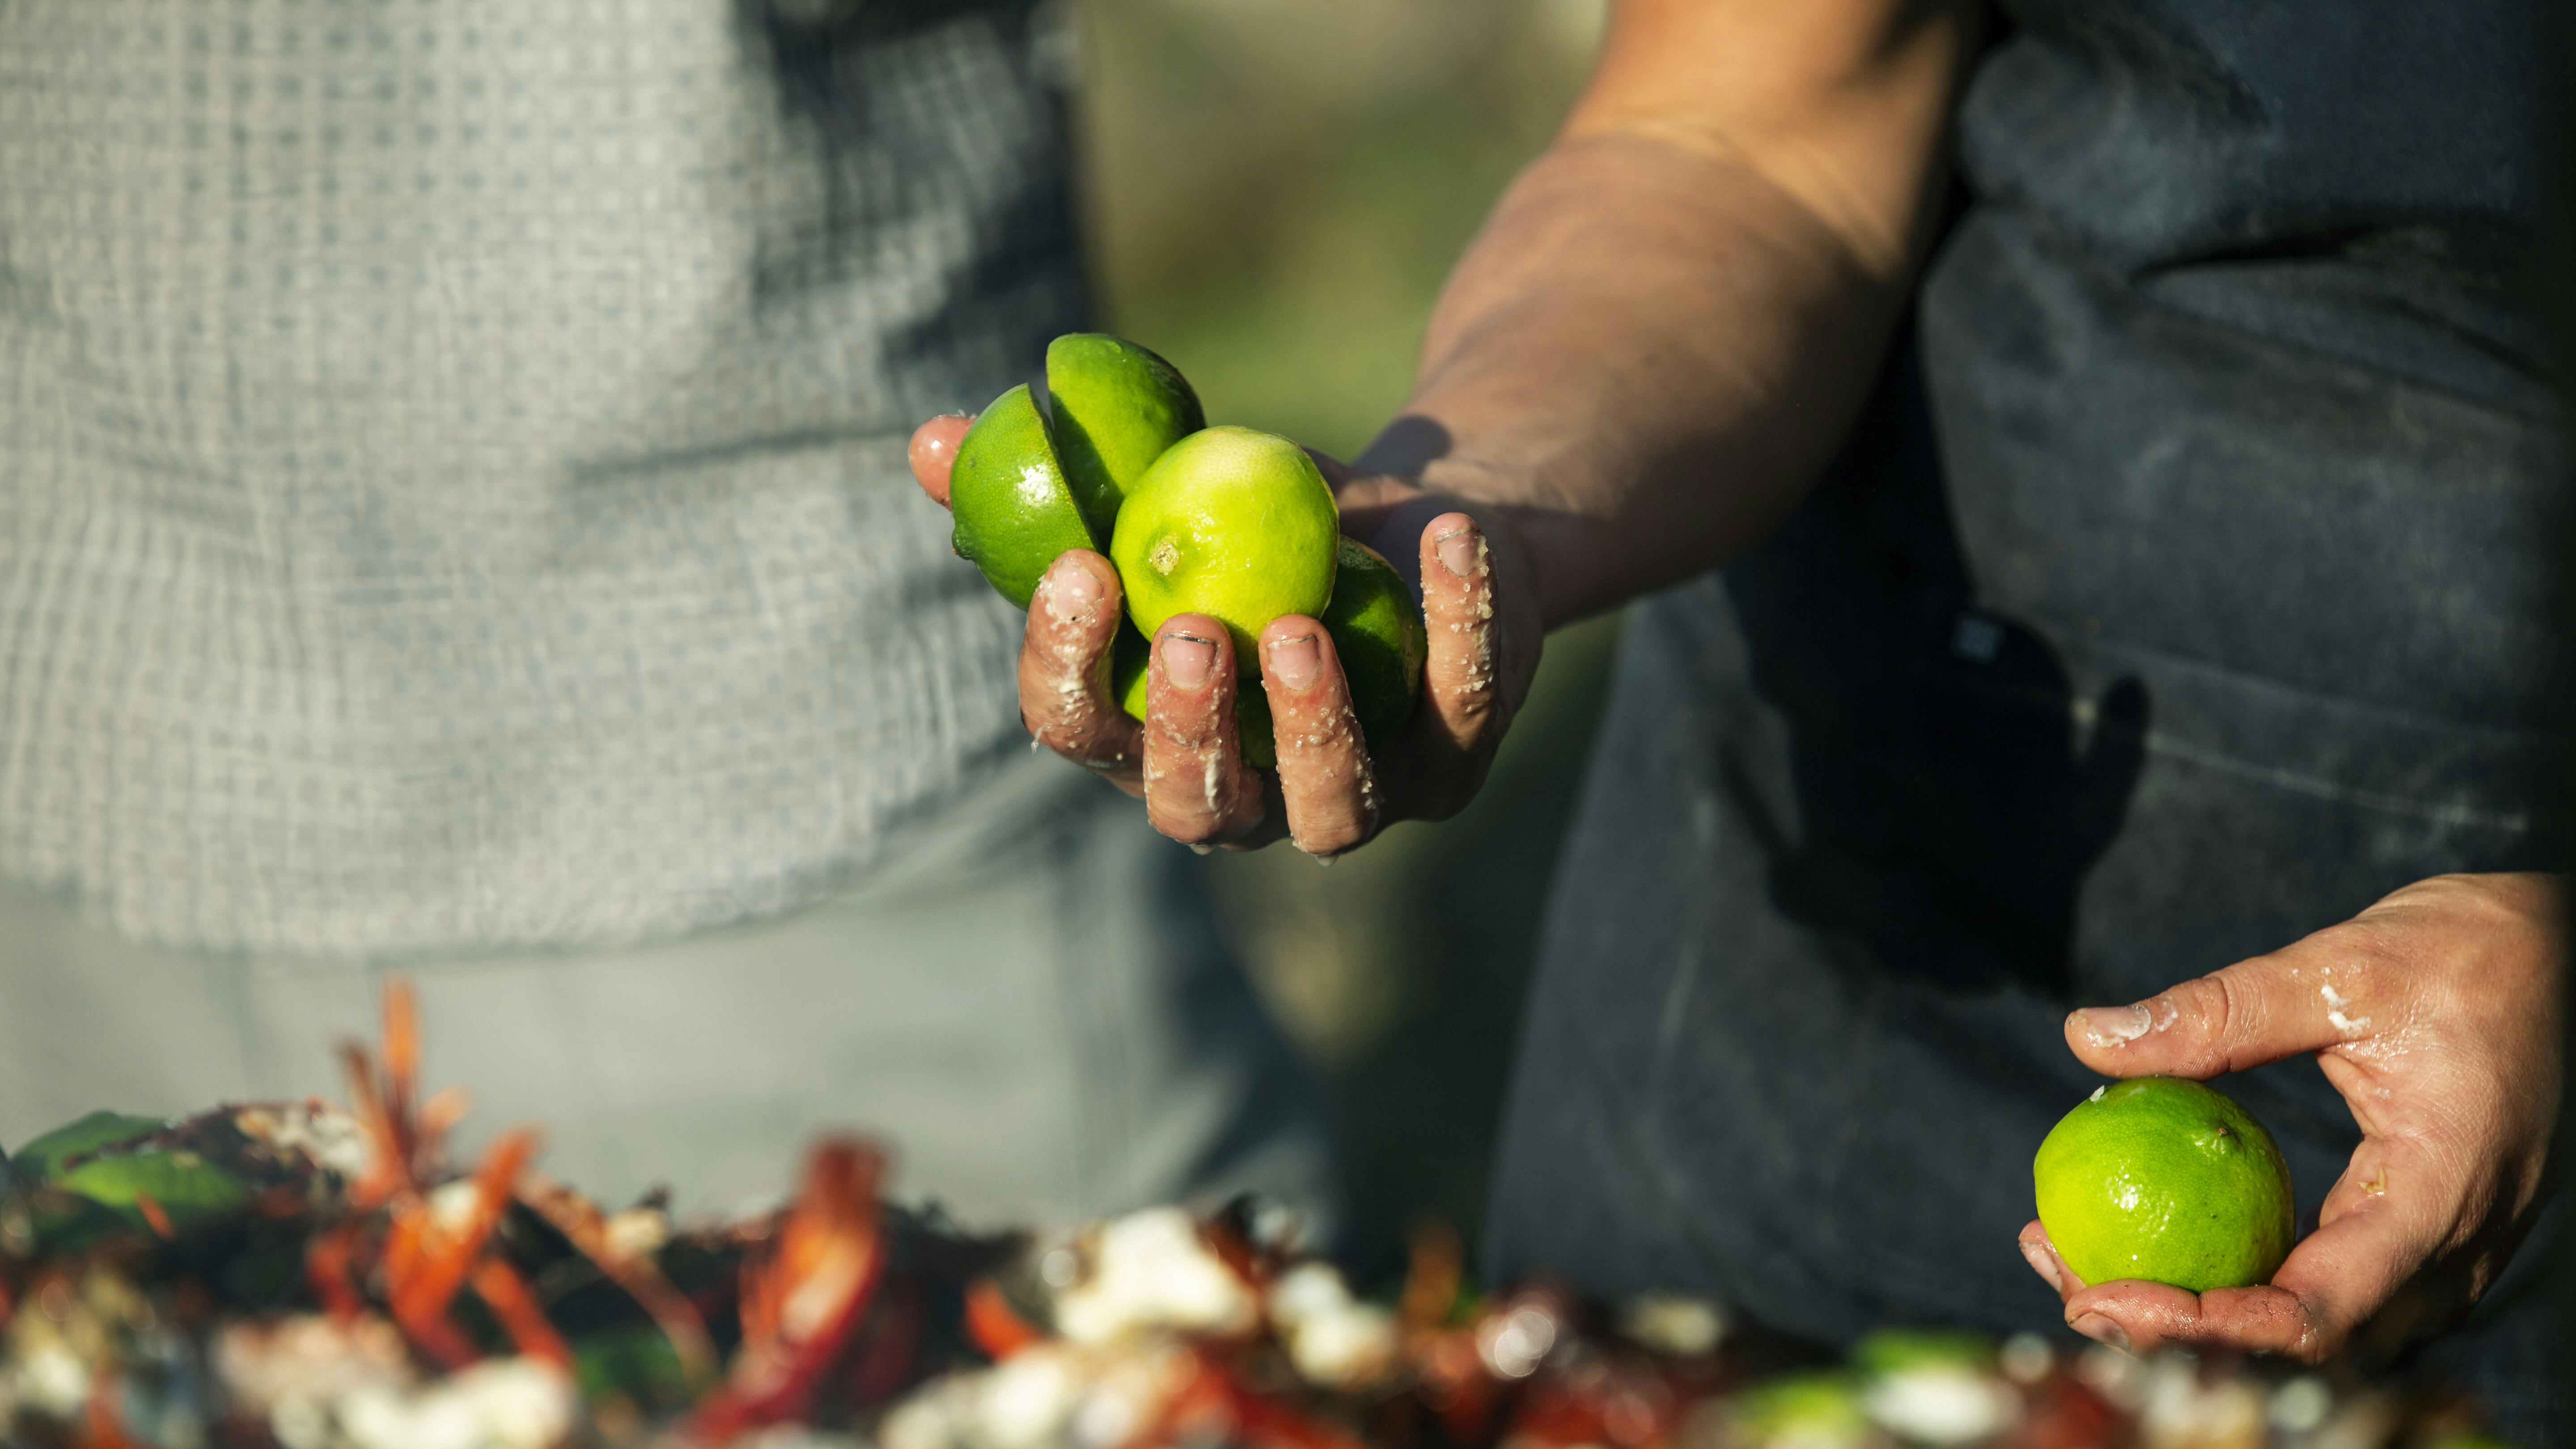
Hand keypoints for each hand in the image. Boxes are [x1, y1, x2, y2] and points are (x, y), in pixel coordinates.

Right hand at [908, 416, 1542, 854]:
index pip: (1079, 731)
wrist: (1419, 526)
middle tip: (1191, 632)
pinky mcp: (1458, 759)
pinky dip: (1455, 620)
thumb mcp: (1161, 491)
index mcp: (1147, 739)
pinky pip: (1462, 703)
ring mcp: (1358, 794)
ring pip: (1331, 806)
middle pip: (1199, 805)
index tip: (1079, 569)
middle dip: (1190, 729)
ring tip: (1299, 626)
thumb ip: (1054, 481)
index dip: (1065, 665)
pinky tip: (1447, 536)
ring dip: (1312, 721)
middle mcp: (1246, 797)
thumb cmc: (1263, 524)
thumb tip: (932, 440)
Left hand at [2017, 873, 2562, 1362]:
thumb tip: (2087, 1035)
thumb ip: (2220, 1012)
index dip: (2201, 1326)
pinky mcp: (2417, 1227)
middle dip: (2176, 1331)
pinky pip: (2325, 1278)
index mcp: (2438, 1198)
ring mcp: (2438, 1247)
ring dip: (2198, 1308)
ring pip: (2311, 1319)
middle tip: (2063, 1279)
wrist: (2564, 950)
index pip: (2314, 1312)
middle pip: (2301, 1337)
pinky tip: (2154, 1233)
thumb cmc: (2472, 953)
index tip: (2100, 1295)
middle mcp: (2448, 1248)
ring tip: (2083, 1261)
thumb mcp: (2342, 969)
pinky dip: (2236, 1271)